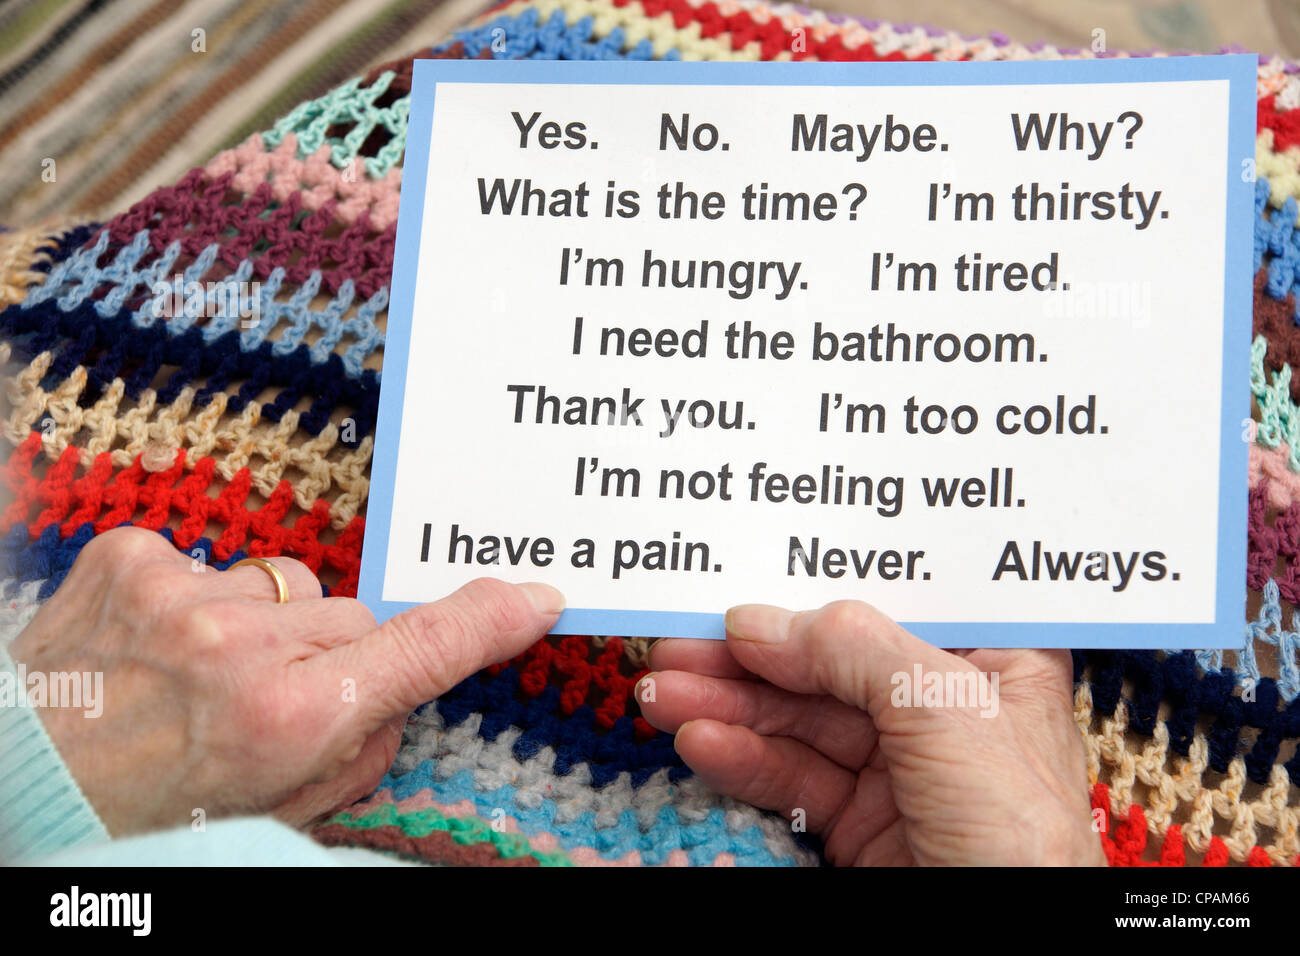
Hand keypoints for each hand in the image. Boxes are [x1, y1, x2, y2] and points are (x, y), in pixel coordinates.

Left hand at [8, 527, 563, 835]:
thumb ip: (361, 747)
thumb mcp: (279, 811)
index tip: (535, 598)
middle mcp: (242, 645)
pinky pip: (215, 563)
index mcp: (290, 720)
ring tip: (195, 676)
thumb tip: (398, 690)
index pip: (421, 650)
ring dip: (262, 626)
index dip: (486, 622)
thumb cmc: (149, 815)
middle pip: (354, 618)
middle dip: (332, 654)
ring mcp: (183, 591)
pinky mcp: (132, 556)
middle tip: (266, 702)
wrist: (21, 785)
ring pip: (288, 589)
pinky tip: (154, 645)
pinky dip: (199, 599)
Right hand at [639, 601, 1103, 865]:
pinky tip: (700, 741)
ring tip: (662, 693)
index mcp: (995, 665)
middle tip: (678, 642)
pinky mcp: (863, 825)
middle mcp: (945, 712)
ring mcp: (900, 771)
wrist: (1007, 951)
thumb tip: (761, 623)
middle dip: (748, 656)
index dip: (815, 592)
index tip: (741, 585)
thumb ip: (856, 652)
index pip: (893, 607)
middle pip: (829, 664)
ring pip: (798, 721)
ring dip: (727, 705)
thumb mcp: (947, 714)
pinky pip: (790, 779)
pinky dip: (741, 759)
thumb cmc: (1023, 839)